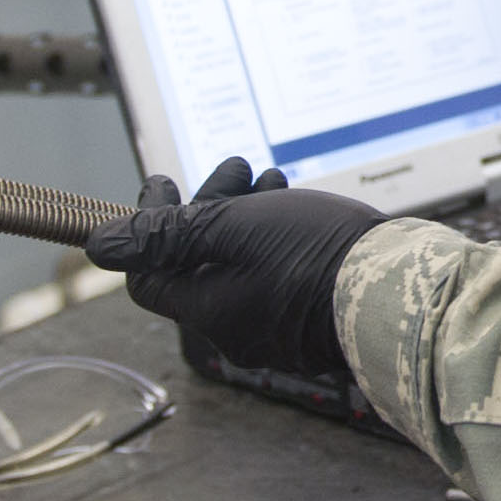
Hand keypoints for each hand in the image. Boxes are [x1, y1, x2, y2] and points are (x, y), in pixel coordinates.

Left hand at [87, 157, 390, 378]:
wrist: (401, 286)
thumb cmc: (317, 256)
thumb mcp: (231, 227)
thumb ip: (164, 235)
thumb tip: (98, 244)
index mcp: (209, 312)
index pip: (148, 277)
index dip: (147, 226)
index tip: (165, 182)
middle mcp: (238, 331)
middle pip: (196, 265)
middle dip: (206, 208)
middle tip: (233, 169)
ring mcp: (276, 331)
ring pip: (238, 266)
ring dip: (243, 216)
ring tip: (268, 180)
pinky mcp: (311, 322)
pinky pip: (273, 278)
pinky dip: (272, 239)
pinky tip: (292, 206)